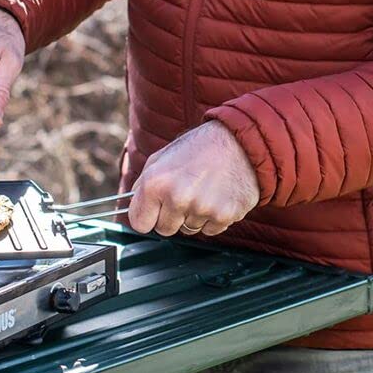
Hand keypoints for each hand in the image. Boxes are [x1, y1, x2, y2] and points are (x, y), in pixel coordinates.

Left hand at [128, 121, 259, 237]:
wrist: (241, 142)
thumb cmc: (200, 147)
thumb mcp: (163, 157)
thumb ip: (144, 183)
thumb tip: (131, 204)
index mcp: (156, 182)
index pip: (139, 223)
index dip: (147, 216)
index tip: (154, 210)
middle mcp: (177, 198)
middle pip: (164, 230)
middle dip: (171, 217)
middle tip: (185, 194)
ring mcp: (201, 209)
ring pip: (188, 230)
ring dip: (194, 216)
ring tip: (204, 190)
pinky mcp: (224, 216)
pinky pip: (210, 231)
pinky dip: (213, 218)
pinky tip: (218, 196)